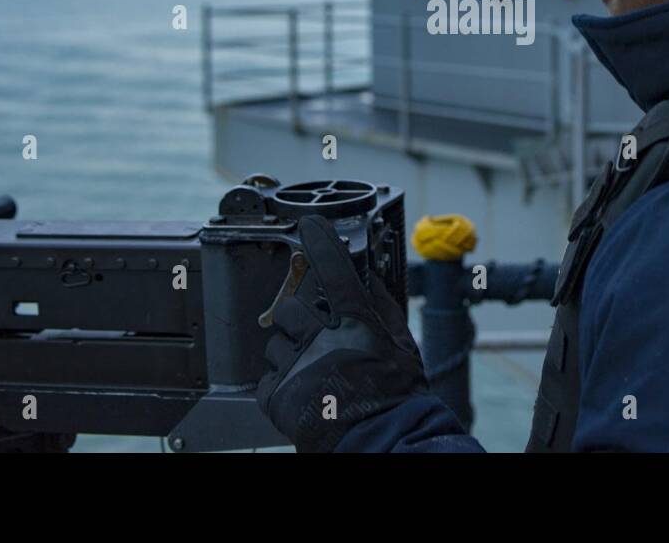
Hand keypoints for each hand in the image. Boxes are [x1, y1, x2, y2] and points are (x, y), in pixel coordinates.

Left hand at [256, 215, 427, 451]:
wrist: (381, 442)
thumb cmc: (396, 400)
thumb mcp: (403, 349)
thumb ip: (387, 311)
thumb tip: (375, 283)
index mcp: (357, 326)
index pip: (336, 273)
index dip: (322, 245)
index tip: (310, 226)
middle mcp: (325, 341)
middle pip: (291, 310)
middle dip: (299, 322)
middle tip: (313, 339)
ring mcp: (299, 367)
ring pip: (275, 343)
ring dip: (288, 354)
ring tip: (309, 373)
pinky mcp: (278, 395)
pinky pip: (264, 377)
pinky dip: (277, 383)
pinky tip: (298, 391)